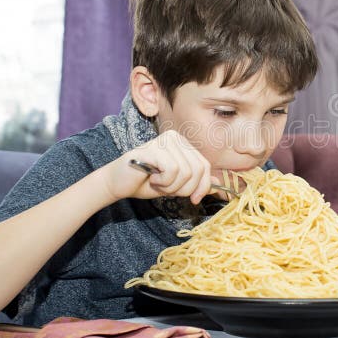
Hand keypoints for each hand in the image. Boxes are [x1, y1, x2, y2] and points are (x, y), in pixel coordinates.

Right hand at [103, 130, 217, 203]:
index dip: (203, 186)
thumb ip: (196, 182)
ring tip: (158, 183)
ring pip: (186, 172)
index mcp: (183, 144)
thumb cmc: (147, 183)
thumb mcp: (177, 184)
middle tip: (168, 189)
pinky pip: (172, 170)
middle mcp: (175, 138)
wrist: (119, 184)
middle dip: (185, 188)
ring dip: (171, 187)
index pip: (205, 165)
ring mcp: (164, 141)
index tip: (194, 199)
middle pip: (197, 170)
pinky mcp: (153, 148)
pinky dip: (163, 182)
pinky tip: (152, 178)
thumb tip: (217, 184)